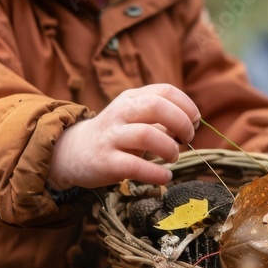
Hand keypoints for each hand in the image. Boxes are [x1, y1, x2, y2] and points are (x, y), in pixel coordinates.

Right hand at [47, 84, 199, 189]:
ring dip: (169, 148)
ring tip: (173, 157)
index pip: (165, 91)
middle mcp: (120, 113)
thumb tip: (192, 123)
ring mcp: (111, 136)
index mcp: (131, 98)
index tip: (194, 122)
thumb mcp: (135, 118)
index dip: (187, 105)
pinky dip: (156, 173)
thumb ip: (161, 118)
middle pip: (157, 107)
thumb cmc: (115, 135)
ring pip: (147, 135)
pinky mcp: (105, 161)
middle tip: (187, 139)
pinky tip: (165, 177)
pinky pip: (135, 166)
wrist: (73, 152)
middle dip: (181, 123)